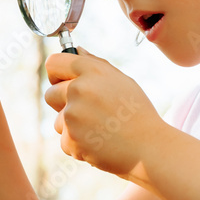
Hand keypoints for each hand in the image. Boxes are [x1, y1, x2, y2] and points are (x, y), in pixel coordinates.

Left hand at [43, 47, 162, 177]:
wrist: (149, 148)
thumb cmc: (137, 113)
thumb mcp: (122, 81)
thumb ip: (95, 64)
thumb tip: (76, 51)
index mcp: (92, 71)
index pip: (54, 63)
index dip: (56, 73)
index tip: (61, 81)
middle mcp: (79, 90)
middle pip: (50, 93)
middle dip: (62, 102)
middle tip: (87, 111)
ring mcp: (72, 116)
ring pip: (58, 120)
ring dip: (72, 126)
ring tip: (100, 130)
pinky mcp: (70, 139)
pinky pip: (65, 140)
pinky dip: (79, 144)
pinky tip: (100, 143)